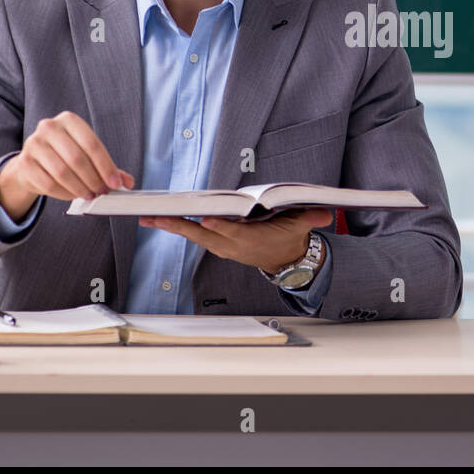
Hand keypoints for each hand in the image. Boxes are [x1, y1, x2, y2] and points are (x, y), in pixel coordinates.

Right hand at [0, 110, 133, 217]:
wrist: (32, 163)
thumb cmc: (64, 156)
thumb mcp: (86, 155)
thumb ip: (107, 167)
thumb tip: (128, 182)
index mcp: (69, 120)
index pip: (92, 144)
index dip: (106, 166)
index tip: (116, 183)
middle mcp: (49, 127)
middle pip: (77, 159)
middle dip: (93, 179)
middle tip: (102, 192)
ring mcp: (33, 144)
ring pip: (62, 173)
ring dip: (80, 188)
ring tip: (89, 195)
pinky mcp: (24, 163)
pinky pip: (49, 184)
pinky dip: (64, 193)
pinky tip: (72, 195)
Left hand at [139, 207, 334, 273]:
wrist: (284, 261)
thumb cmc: (289, 238)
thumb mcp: (301, 226)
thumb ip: (310, 218)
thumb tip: (325, 212)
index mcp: (251, 240)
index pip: (232, 233)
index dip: (219, 227)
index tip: (204, 221)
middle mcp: (231, 245)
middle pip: (202, 235)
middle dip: (178, 226)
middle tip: (155, 217)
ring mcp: (221, 247)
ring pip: (192, 236)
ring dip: (170, 226)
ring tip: (148, 217)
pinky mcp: (216, 245)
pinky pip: (193, 235)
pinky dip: (176, 227)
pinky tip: (160, 219)